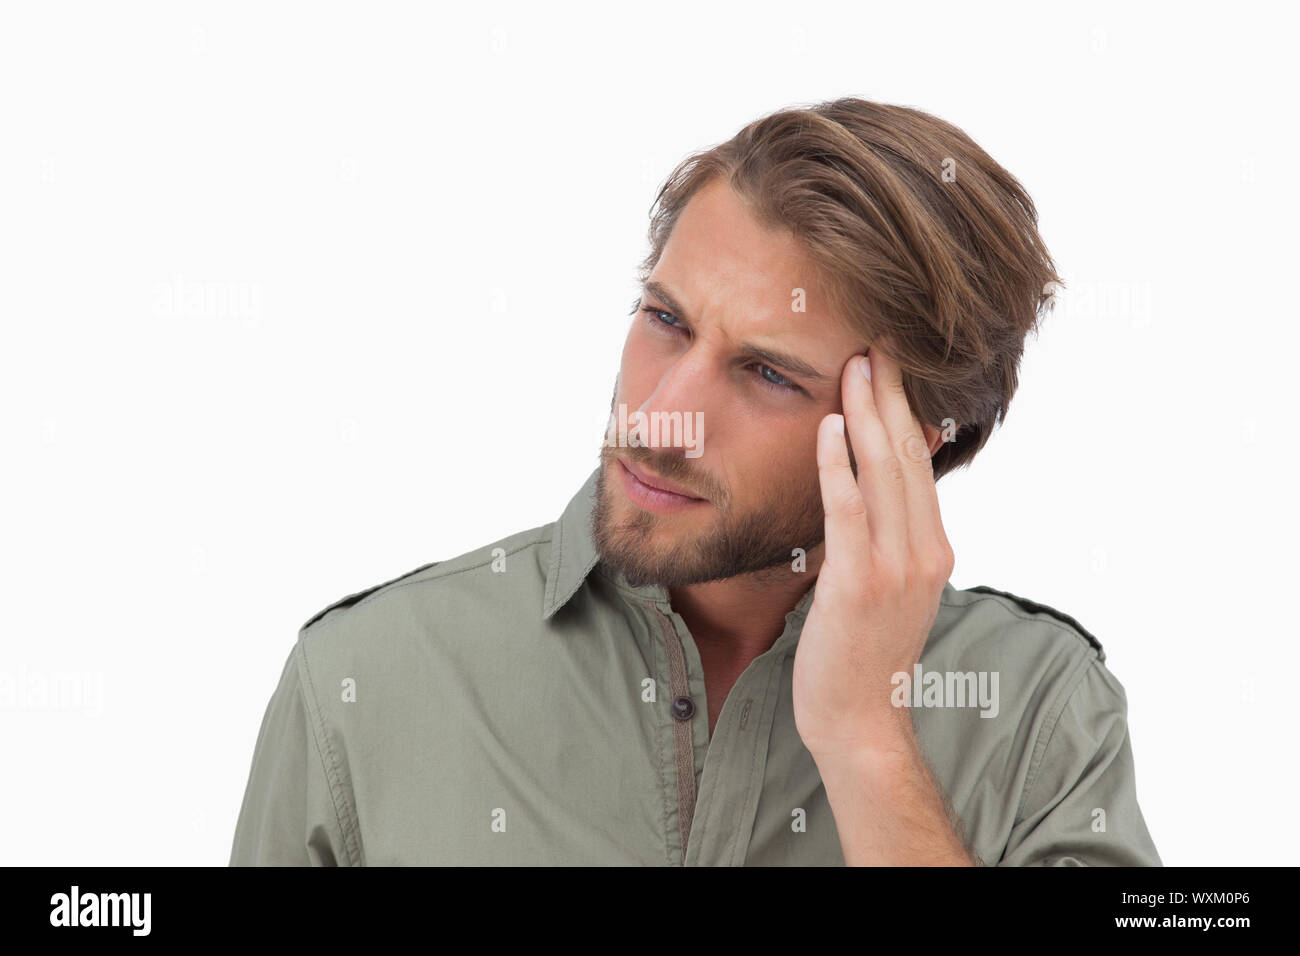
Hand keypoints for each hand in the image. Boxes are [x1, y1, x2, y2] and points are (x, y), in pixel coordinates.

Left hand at [792, 347, 955, 760]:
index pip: (919, 463)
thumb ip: (884, 536)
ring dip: (867, 413)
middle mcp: (925, 550)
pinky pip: (848, 512)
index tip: (891, 364)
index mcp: (933, 547)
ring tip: (857, 363)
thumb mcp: (886, 585)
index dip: (905, 409)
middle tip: (877, 342)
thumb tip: (867, 488)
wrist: (859, 721)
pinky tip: (827, 427)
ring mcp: (896, 567)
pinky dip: (839, 466)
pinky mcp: (859, 584)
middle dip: (891, 394)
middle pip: (908, 455)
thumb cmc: (860, 653)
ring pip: (884, 472)